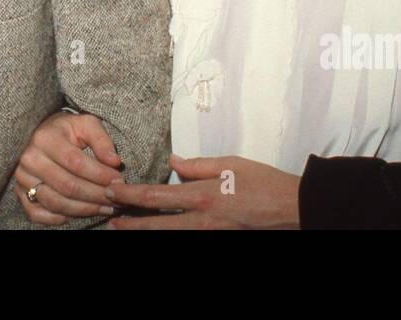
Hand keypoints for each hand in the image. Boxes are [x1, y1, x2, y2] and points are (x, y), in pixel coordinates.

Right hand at [12, 110, 124, 224]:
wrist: (40, 134)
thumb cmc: (67, 130)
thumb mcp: (86, 124)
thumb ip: (102, 140)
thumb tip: (114, 162)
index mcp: (45, 138)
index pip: (75, 162)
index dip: (99, 175)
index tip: (118, 180)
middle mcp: (29, 159)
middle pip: (67, 186)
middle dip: (96, 195)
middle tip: (116, 199)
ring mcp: (22, 178)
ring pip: (56, 202)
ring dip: (85, 209)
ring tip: (106, 208)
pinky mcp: (19, 193)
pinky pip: (38, 214)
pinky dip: (60, 219)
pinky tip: (80, 213)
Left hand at [106, 153, 301, 228]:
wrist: (291, 208)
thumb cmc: (263, 182)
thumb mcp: (229, 163)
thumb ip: (197, 164)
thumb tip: (172, 161)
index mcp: (202, 196)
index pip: (156, 196)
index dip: (131, 194)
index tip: (113, 190)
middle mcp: (201, 220)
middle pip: (156, 224)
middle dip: (130, 222)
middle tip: (109, 218)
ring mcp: (209, 234)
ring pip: (169, 235)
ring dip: (146, 230)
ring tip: (125, 227)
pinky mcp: (218, 239)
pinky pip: (187, 236)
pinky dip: (169, 233)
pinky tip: (159, 229)